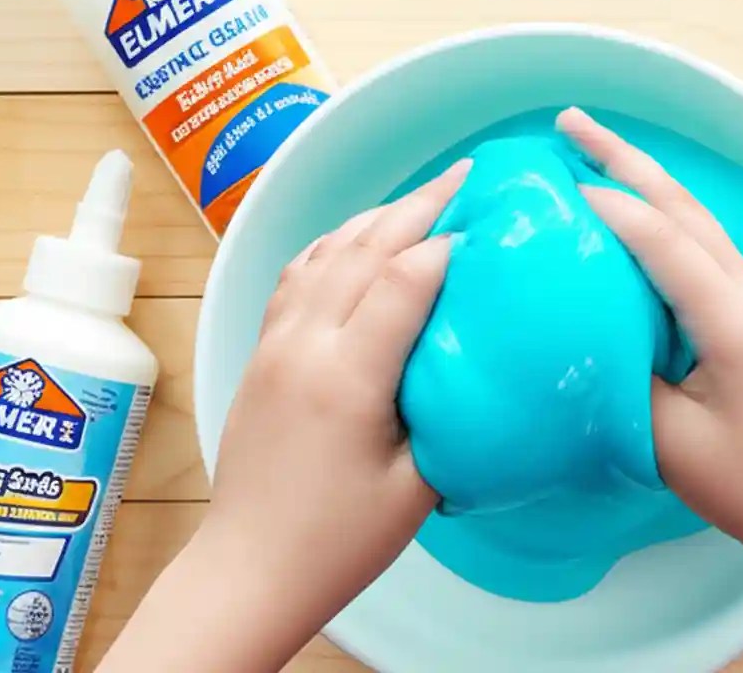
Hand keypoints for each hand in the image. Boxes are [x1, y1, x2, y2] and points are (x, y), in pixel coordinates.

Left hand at [208, 158, 471, 603]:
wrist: (251, 568)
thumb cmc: (340, 541)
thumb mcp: (418, 486)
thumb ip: (447, 411)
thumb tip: (478, 358)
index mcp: (347, 378)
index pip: (403, 280)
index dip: (449, 243)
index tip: (490, 220)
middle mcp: (304, 345)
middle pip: (364, 248)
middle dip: (420, 205)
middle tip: (467, 175)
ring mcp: (275, 344)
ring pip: (326, 251)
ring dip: (376, 216)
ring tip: (422, 197)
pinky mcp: (261, 352)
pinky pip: (297, 274)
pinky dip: (334, 242)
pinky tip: (357, 237)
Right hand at [559, 109, 742, 672]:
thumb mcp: (671, 443)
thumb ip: (623, 379)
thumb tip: (587, 334)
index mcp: (733, 319)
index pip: (659, 239)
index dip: (602, 204)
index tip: (550, 180)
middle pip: (684, 208)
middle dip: (625, 160)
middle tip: (570, 122)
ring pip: (701, 225)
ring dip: (649, 187)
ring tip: (598, 156)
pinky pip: (712, 256)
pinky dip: (670, 227)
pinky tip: (642, 227)